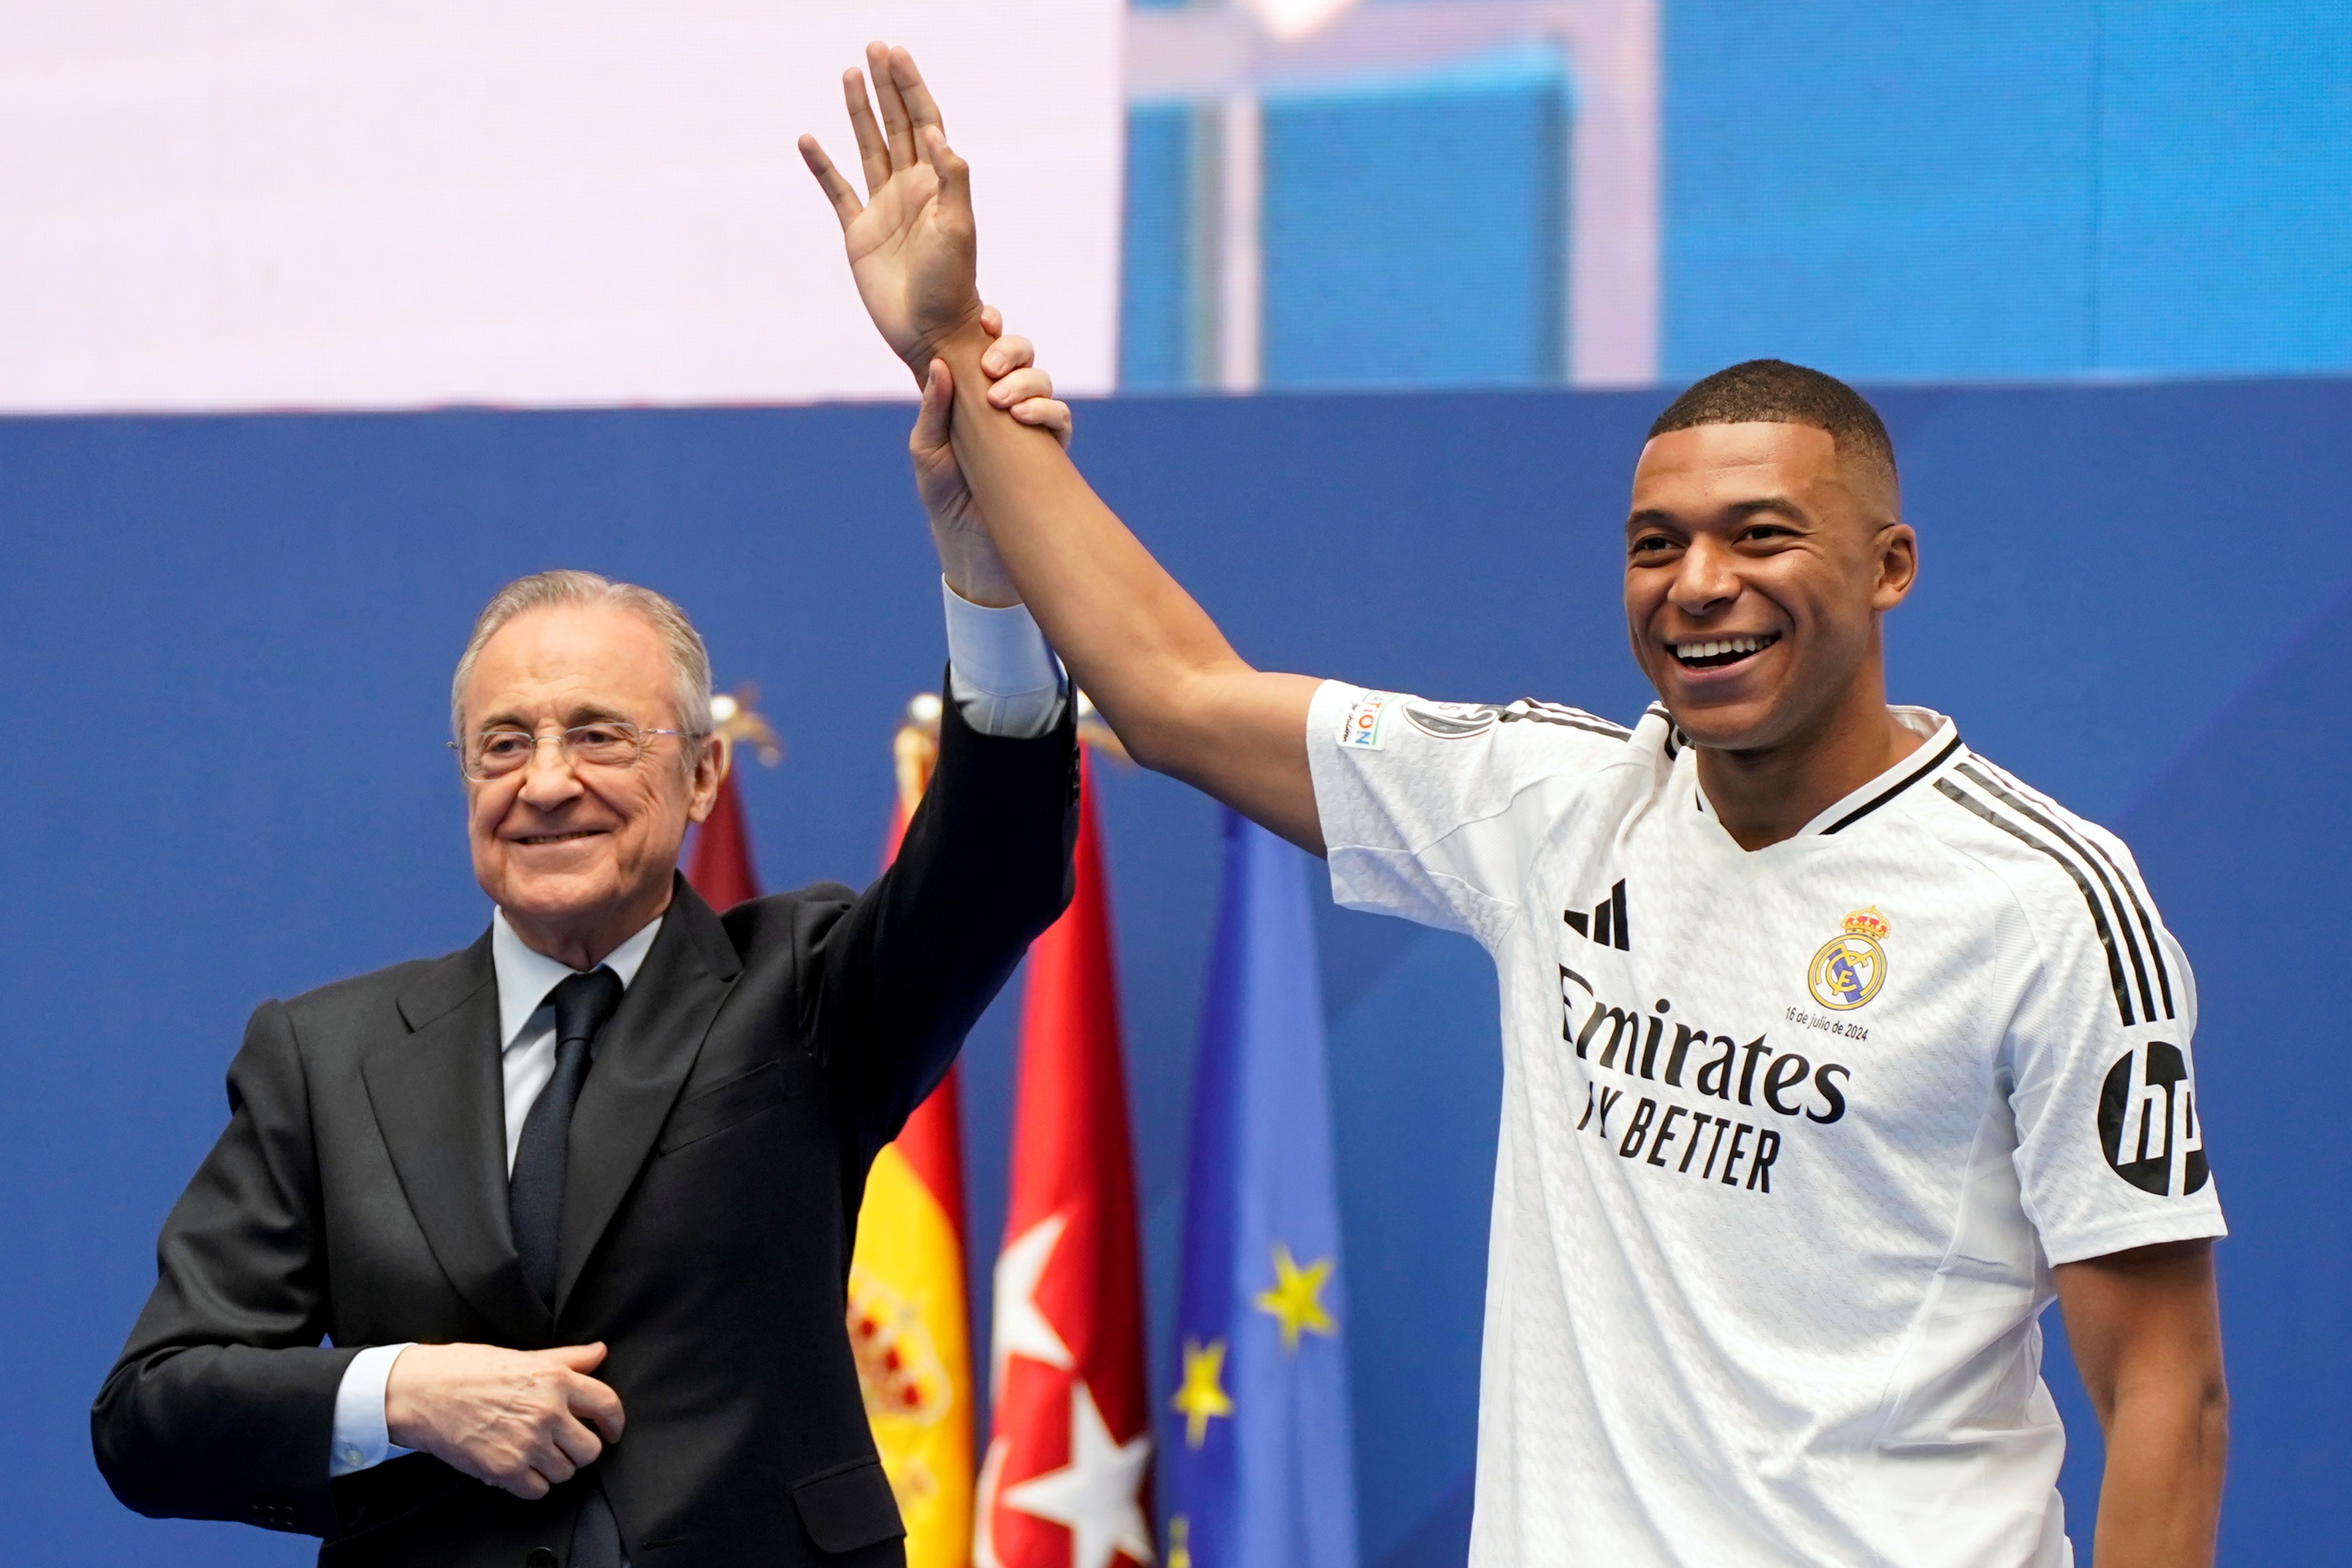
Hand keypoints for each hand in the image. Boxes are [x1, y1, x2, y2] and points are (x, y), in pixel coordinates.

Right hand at [383, 1341, 624, 1500]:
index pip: (607, 1405)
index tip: (611, 1431)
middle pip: (590, 1449)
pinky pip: (538, 1490)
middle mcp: (547, 1412)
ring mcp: (527, 1443)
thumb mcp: (522, 1356)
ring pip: (566, 1472)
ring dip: (554, 1467)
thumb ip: (566, 1359)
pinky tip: (518, 1468)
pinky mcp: (504, 1469)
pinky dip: (531, 1484)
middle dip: (579, 1449)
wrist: (421, 1392)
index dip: (615, 1422)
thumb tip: (599, 1353)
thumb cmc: (467, 1369)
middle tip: (562, 1444)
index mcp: (555, 1380)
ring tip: (534, 1453)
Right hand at [800, 44, 983, 375]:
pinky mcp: (859, 233)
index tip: (895, 53)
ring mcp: (884, 209)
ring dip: (859, 112)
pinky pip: (837, 190)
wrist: (931, 332)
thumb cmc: (951, 284)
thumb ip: (951, 177)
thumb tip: (933, 129)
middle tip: (875, 47)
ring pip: (869, 147)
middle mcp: (911, 190)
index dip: (910, 86)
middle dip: (886, 86)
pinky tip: (808, 140)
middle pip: (897, 125)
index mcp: (938, 184)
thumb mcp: (958, 228)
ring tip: (851, 74)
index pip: (924, 121)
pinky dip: (822, 166)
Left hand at [914, 306, 1069, 606]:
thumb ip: (934, 408)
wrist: (971, 545)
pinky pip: (1060, 418)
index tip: (986, 319)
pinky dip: (1047, 411)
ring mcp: (1029, 425)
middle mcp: (1003, 402)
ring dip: (1026, 382)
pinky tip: (1024, 417)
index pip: (986, 347)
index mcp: (970, 392)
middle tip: (990, 365)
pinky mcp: (1051, 451)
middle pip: (1021, 356)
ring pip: (1042, 382)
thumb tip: (939, 364)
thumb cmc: (942, 494)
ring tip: (1002, 401)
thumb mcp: (926, 449)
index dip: (991, 327)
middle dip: (1011, 350)